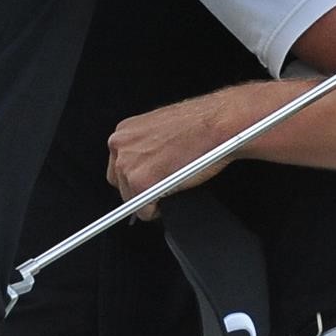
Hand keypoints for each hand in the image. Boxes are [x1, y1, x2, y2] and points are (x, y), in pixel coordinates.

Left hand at [106, 93, 231, 219]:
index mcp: (124, 132)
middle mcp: (119, 146)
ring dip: (149, 199)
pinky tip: (172, 193)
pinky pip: (143, 211)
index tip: (148, 181)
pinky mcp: (140, 183)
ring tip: (170, 187)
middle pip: (120, 184)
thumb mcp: (160, 132)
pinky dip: (157, 210)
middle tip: (162, 186)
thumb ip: (145, 149)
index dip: (136, 177)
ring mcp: (127, 165)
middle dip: (139, 189)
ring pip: (130, 199)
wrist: (216, 124)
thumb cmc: (198, 126)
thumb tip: (145, 166)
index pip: (118, 166)